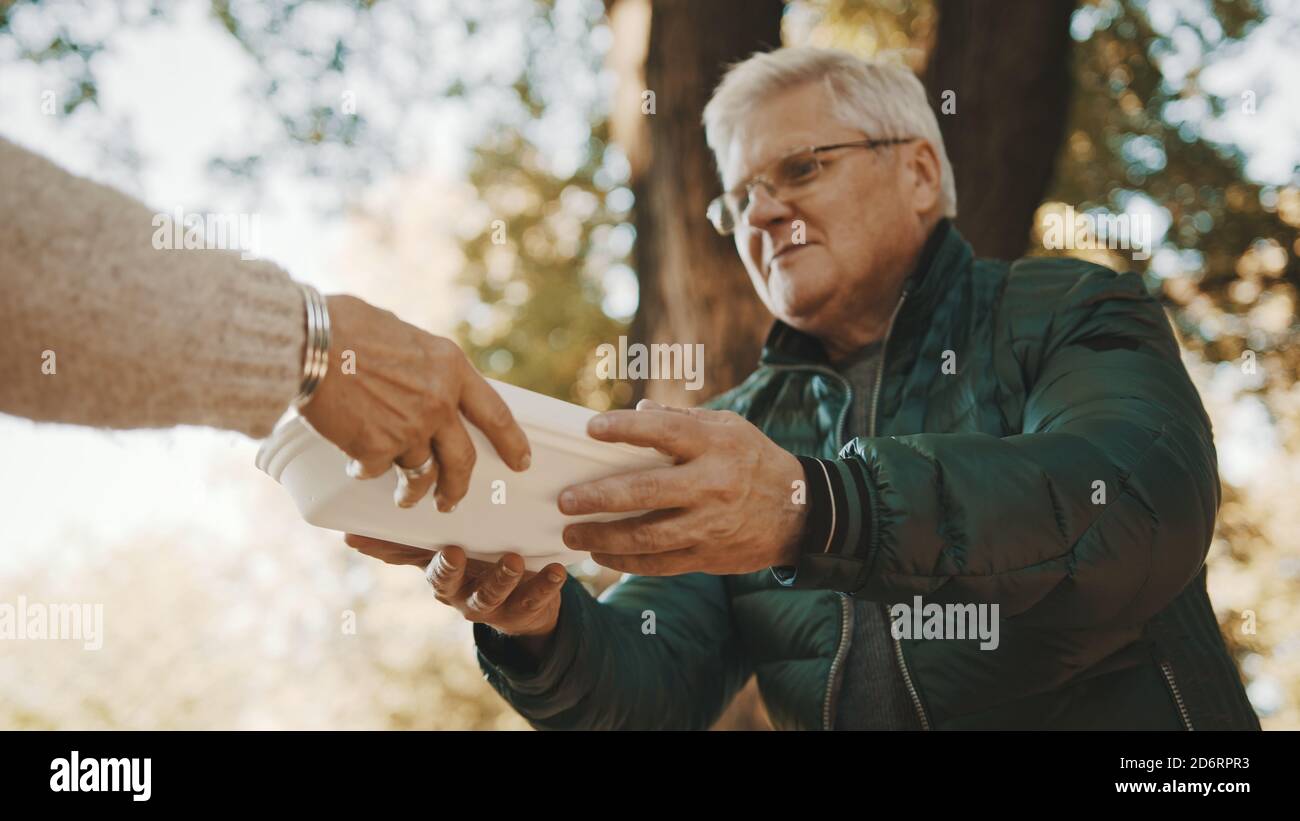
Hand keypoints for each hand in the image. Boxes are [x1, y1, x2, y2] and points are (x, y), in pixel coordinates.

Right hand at [301, 294, 530, 510]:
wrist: (308, 342)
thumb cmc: (344, 325)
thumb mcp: (401, 333)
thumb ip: (418, 362)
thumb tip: (416, 372)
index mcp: (450, 368)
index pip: (497, 413)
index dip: (511, 442)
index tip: (520, 462)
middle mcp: (438, 402)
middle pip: (462, 459)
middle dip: (459, 487)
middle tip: (452, 500)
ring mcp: (409, 428)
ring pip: (422, 475)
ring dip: (414, 492)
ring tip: (405, 499)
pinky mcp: (375, 448)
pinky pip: (378, 471)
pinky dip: (367, 472)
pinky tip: (357, 466)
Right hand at [342, 534, 566, 640]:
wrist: (525, 600)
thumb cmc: (478, 565)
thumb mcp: (441, 552)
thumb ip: (402, 544)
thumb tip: (349, 533)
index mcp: (442, 576)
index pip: (427, 567)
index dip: (428, 559)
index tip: (438, 545)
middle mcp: (462, 593)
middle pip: (450, 586)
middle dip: (453, 571)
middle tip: (458, 553)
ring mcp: (494, 604)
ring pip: (492, 597)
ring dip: (502, 578)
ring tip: (514, 560)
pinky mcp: (525, 609)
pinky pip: (535, 600)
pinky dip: (546, 586)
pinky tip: (557, 571)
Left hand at [556, 399, 807, 575]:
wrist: (800, 512)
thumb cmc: (755, 460)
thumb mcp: (730, 427)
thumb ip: (683, 419)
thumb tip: (639, 411)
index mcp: (716, 446)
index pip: (665, 433)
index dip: (625, 429)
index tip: (590, 429)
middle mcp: (713, 485)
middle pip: (648, 492)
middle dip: (601, 498)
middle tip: (565, 500)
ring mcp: (710, 525)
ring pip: (649, 536)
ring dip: (605, 538)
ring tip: (572, 534)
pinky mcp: (708, 555)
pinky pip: (661, 564)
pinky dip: (627, 562)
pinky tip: (602, 555)